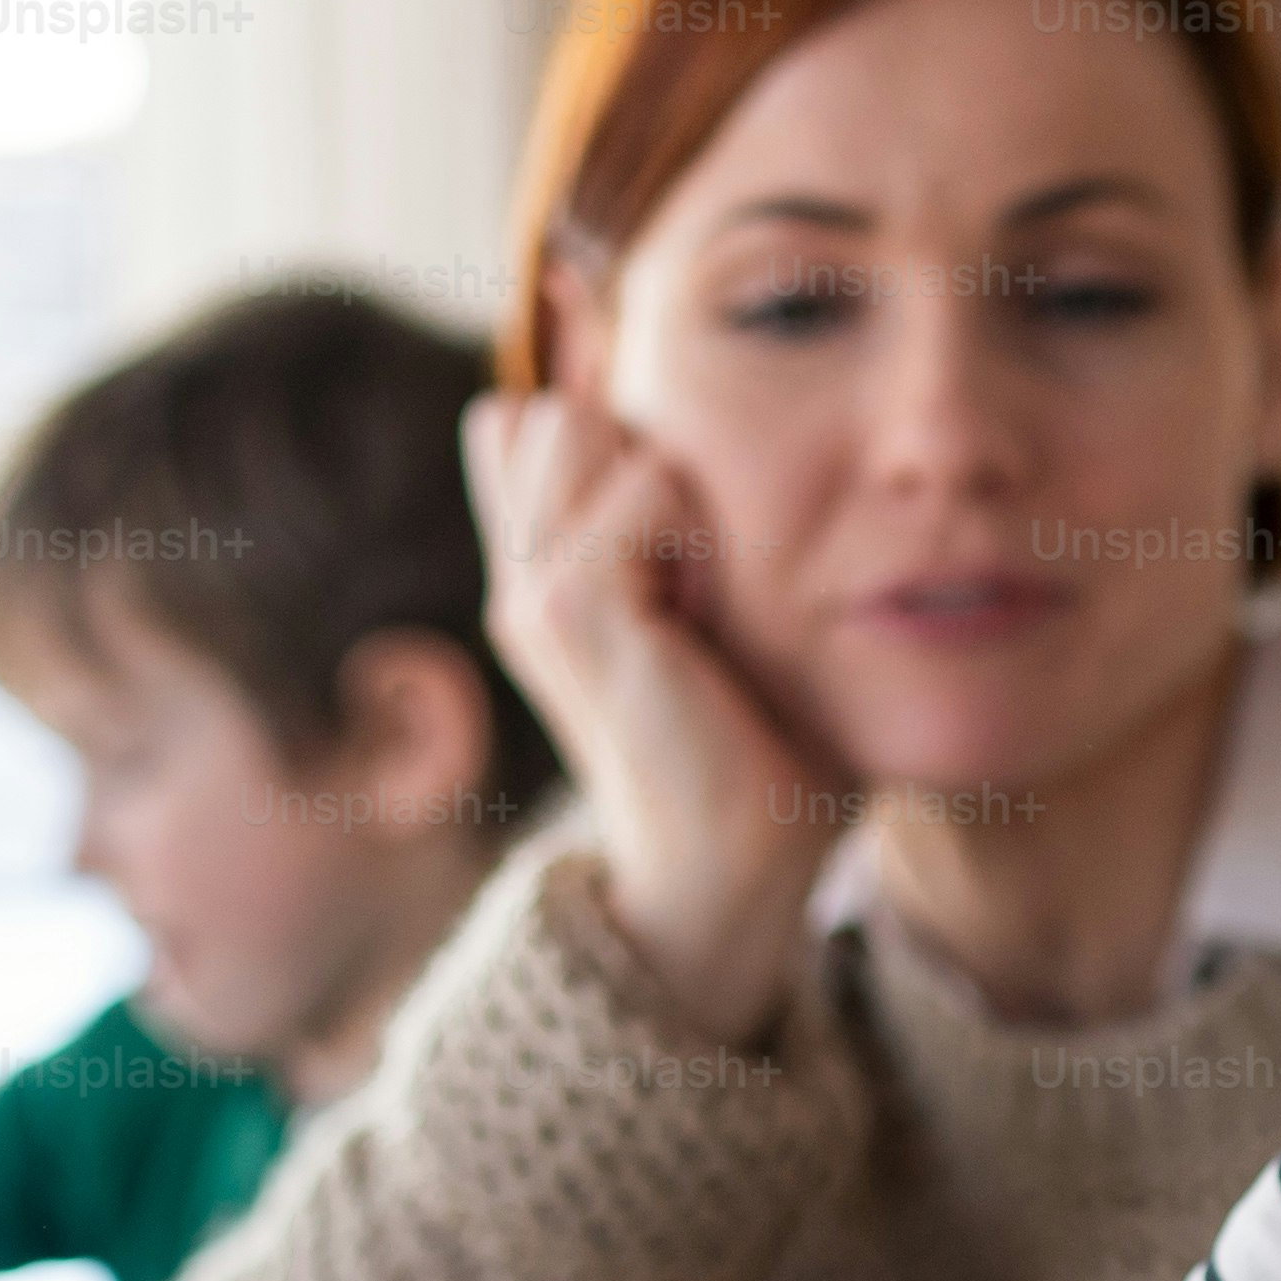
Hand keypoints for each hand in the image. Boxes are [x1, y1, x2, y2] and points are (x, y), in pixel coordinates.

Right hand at [468, 390, 857, 1047]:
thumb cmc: (761, 750)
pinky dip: (697, 523)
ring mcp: (531, 594)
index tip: (682, 543)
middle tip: (693, 567)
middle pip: (546, 413)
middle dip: (630, 448)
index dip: (613, 443)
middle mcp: (518, 581)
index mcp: (542, 578)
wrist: (735, 867)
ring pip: (575, 426)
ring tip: (699, 586)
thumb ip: (692, 533)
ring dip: (662, 479)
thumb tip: (732, 447)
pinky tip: (712, 608)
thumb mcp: (719, 619)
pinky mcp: (573, 609)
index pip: (528, 422)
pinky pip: (644, 486)